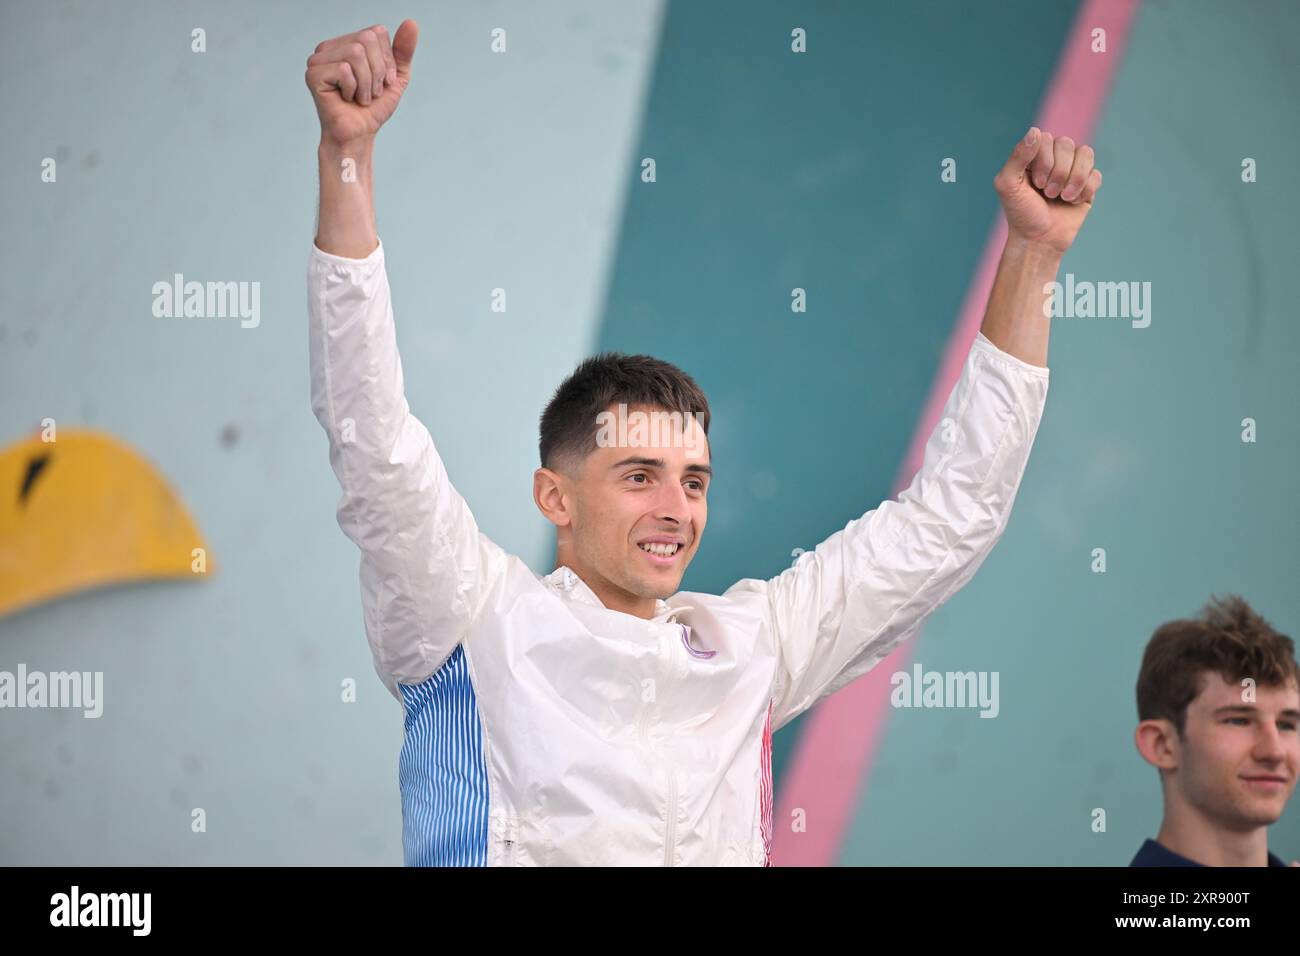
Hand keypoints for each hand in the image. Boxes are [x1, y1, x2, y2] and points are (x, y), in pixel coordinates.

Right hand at [305, 20, 418, 147]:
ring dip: (367, 83)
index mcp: (346, 43)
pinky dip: (354, 89)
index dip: (387, 60)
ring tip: (360, 97)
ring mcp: (318, 59)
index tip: (382, 82)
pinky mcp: (313, 74)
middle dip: (378, 71)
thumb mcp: (394, 77)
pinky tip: (347, 100)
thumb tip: (411, 22)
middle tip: (371, 92)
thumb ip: (403, 51)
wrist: (359, 135)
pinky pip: (345, 70)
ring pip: (356, 53)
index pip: (376, 32)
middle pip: (366, 39)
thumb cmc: (372, 109)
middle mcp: (329, 47)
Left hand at [993, 127, 1102, 255]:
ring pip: (1086, 154)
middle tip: (1047, 193)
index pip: (1046, 138)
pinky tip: (1072, 202)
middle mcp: (1054, 158)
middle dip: (1057, 173)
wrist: (1039, 240)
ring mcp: (1072, 170)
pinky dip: (1084, 191)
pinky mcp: (1087, 184)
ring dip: (1073, 180)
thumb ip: (1017, 157)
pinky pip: (1096, 175)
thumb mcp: (1008, 185)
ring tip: (1061, 197)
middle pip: (1067, 144)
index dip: (1044, 161)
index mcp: (1034, 155)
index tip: (1035, 184)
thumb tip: (1035, 130)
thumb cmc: (1020, 213)